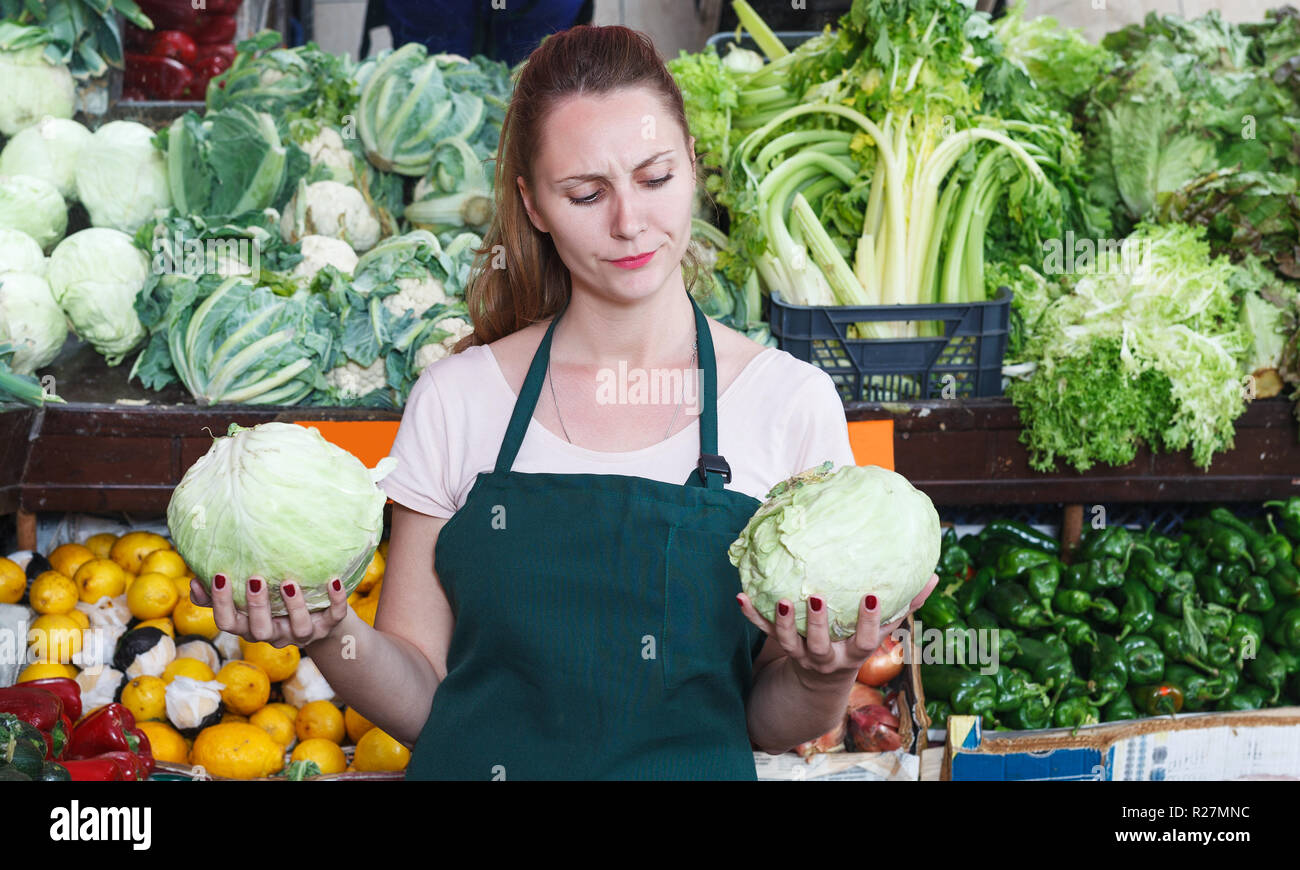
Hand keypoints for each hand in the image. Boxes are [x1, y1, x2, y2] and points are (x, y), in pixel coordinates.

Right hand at [191, 573, 351, 648]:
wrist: (322, 617)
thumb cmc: (277, 602)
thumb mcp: (250, 599)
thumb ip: (220, 594)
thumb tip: (195, 581)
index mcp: (251, 627)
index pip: (229, 623)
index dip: (221, 604)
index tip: (220, 576)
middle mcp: (275, 634)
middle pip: (260, 631)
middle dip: (256, 606)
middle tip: (256, 579)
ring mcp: (303, 633)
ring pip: (298, 629)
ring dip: (294, 605)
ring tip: (288, 582)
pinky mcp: (329, 626)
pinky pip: (335, 618)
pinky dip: (336, 601)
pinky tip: (333, 580)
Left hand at [738, 574, 938, 689]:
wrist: (820, 684)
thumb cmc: (856, 646)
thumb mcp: (883, 633)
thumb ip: (907, 605)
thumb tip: (935, 576)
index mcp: (854, 653)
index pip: (864, 641)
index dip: (867, 621)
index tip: (870, 596)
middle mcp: (827, 657)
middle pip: (822, 645)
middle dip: (819, 623)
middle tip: (816, 597)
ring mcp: (802, 655)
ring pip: (791, 643)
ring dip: (784, 622)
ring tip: (781, 601)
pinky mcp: (782, 647)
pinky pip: (764, 632)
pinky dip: (752, 615)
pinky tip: (740, 596)